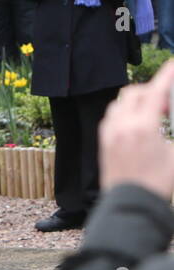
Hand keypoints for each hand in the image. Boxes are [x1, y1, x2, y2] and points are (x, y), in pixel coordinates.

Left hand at [99, 59, 173, 197]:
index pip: (154, 92)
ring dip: (137, 101)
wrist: (130, 204)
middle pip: (134, 93)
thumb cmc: (158, 183)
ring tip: (155, 114)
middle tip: (168, 102)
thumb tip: (169, 122)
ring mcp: (109, 133)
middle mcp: (121, 125)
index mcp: (142, 126)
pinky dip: (126, 112)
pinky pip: (112, 117)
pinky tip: (139, 125)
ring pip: (120, 104)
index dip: (165, 76)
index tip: (172, 65)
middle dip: (151, 90)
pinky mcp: (103, 141)